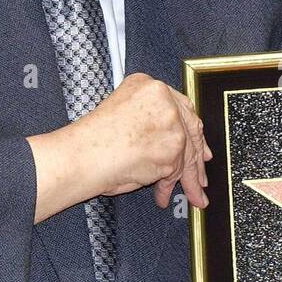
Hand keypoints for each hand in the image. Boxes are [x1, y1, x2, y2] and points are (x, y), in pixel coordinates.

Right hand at [28, 73, 210, 222]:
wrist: (81, 156)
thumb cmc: (91, 140)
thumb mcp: (120, 111)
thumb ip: (148, 118)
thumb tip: (169, 140)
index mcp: (149, 86)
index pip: (181, 107)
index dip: (191, 128)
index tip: (197, 143)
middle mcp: (164, 101)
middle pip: (191, 130)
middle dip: (196, 158)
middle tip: (200, 174)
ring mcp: (171, 124)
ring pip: (187, 154)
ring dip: (188, 179)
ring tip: (191, 194)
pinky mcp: (172, 149)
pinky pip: (176, 172)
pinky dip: (169, 187)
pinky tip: (163, 195)